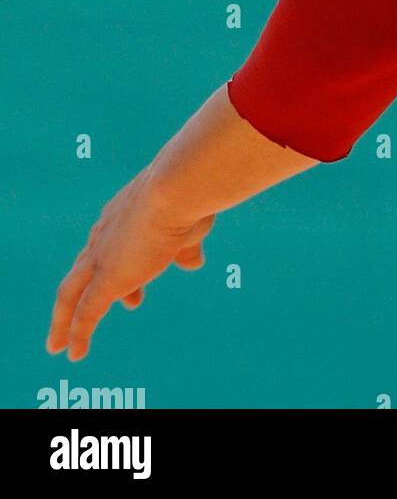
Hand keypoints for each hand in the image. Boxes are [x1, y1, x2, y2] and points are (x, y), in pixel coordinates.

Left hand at [46, 165, 214, 361]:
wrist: (177, 188)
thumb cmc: (189, 197)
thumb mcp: (189, 225)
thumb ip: (186, 246)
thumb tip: (192, 263)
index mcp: (122, 214)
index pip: (111, 246)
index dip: (119, 269)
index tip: (133, 298)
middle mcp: (104, 233)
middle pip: (81, 269)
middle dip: (74, 296)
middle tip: (68, 318)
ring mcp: (102, 257)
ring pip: (70, 293)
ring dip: (63, 320)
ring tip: (58, 344)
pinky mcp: (107, 278)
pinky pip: (86, 312)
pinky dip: (78, 334)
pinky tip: (74, 353)